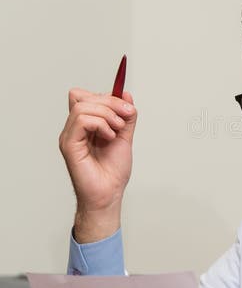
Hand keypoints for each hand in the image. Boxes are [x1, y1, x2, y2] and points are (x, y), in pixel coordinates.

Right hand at [59, 87, 137, 241]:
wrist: (109, 194)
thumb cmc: (112, 172)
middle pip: (83, 97)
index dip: (106, 96)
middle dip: (110, 102)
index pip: (84, 96)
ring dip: (107, 114)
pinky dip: (100, 124)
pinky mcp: (69, 145)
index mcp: (84, 126)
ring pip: (82, 106)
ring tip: (117, 130)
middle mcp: (73, 129)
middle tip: (126, 116)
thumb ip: (125, 116)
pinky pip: (81, 120)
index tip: (126, 108)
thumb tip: (125, 94)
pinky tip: (109, 137)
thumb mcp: (125, 136)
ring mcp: (69, 136)